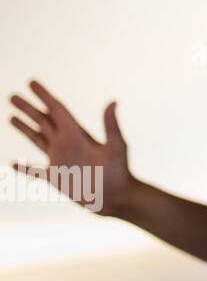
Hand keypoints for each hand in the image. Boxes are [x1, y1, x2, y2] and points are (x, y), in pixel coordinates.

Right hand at [9, 80, 132, 217]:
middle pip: (43, 121)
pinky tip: (13, 163)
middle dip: (29, 108)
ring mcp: (60, 160)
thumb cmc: (120, 172)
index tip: (31, 82)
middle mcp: (67, 144)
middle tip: (12, 95)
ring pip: (38, 139)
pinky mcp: (56, 178)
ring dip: (25, 128)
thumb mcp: (116, 147)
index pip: (57, 110)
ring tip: (12, 116)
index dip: (44, 95)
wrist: (119, 198)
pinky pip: (35, 171)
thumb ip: (111, 126)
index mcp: (78, 134)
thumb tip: (113, 101)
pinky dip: (24, 168)